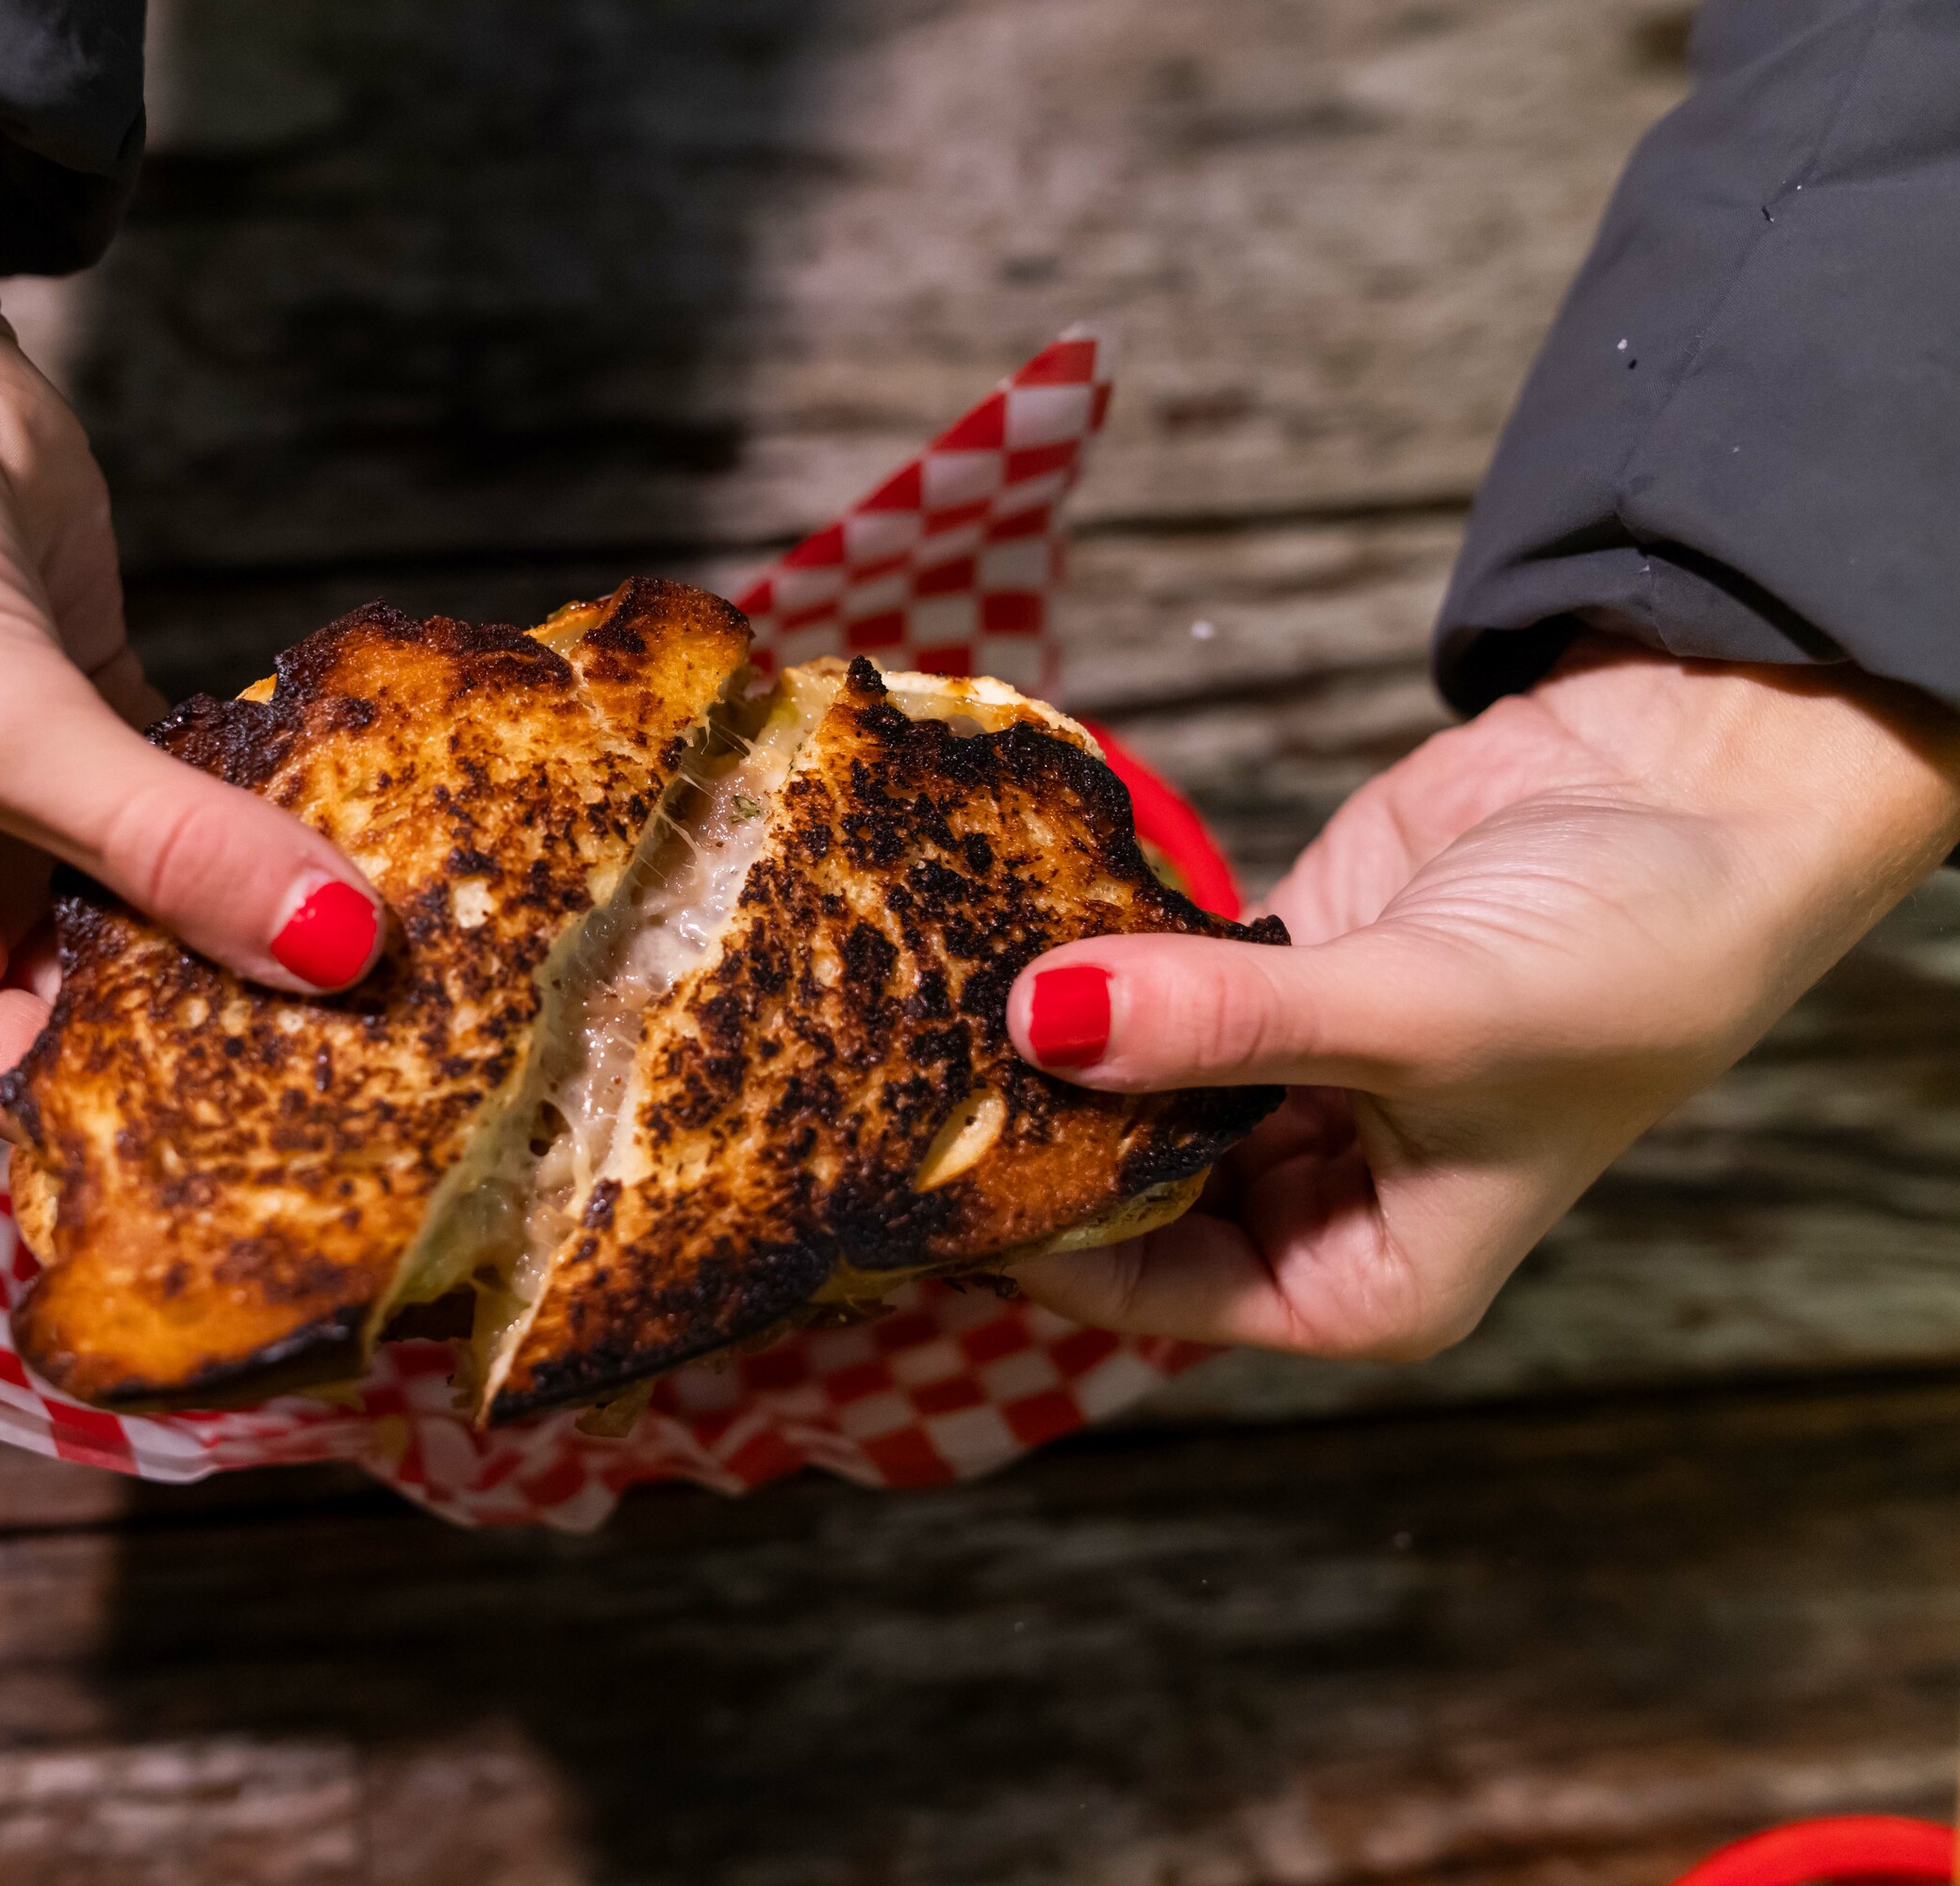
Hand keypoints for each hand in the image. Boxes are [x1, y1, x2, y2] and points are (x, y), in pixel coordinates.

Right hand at [0, 20, 382, 1132]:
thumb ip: (165, 850)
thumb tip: (338, 953)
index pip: (22, 1090)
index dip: (161, 1111)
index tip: (327, 1120)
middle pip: (117, 1004)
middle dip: (244, 1009)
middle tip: (412, 1039)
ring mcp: (18, 809)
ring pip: (177, 900)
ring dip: (279, 909)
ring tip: (426, 955)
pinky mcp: (93, 712)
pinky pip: (205, 800)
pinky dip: (279, 813)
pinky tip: (385, 839)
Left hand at [1003, 639, 1959, 1359]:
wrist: (1695, 790)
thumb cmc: (1623, 960)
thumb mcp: (1420, 1017)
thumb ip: (1225, 1026)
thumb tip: (1043, 1020)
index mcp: (1356, 1284)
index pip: (1143, 1294)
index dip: (1030, 1238)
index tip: (915, 1165)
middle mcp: (1307, 1206)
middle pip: (1115, 1192)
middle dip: (1024, 1137)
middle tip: (884, 1073)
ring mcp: (1279, 1087)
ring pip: (1117, 1087)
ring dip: (1041, 1046)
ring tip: (912, 1003)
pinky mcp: (1266, 977)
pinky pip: (1141, 989)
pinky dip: (1082, 966)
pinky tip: (988, 935)